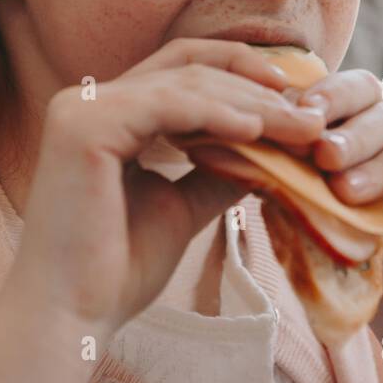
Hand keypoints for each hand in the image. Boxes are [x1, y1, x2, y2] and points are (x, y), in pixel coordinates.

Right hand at [14, 38, 326, 343]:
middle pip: (189, 67)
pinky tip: (256, 128)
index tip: (294, 96)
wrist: (71, 315)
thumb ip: (215, 172)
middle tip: (312, 116)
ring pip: (185, 83)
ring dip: (251, 102)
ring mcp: (82, 108)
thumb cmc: (115, 269)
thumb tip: (268, 150)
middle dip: (258, 88)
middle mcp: (88, 101)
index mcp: (106, 114)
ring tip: (298, 127)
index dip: (239, 70)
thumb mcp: (180, 207)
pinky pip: (167, 105)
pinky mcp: (84, 126)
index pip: (180, 68)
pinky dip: (216, 113)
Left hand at [292, 70, 382, 322]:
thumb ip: (301, 175)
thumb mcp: (325, 203)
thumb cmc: (362, 241)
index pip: (358, 88)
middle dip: (352, 135)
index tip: (301, 114)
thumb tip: (252, 154)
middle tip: (322, 157)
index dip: (331, 96)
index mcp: (380, 116)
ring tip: (349, 191)